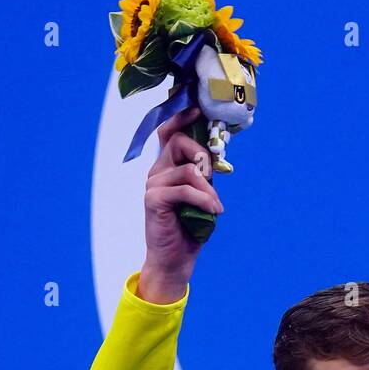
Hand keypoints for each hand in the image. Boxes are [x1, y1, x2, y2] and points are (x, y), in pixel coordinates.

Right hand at [138, 105, 223, 302]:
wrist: (174, 260)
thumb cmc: (188, 230)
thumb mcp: (200, 198)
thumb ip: (202, 176)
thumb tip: (215, 159)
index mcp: (166, 167)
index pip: (169, 131)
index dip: (182, 116)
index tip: (199, 109)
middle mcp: (157, 171)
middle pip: (179, 141)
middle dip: (202, 154)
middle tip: (213, 176)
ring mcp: (153, 184)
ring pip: (188, 169)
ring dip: (208, 188)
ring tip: (215, 207)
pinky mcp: (154, 199)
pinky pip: (185, 190)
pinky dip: (204, 200)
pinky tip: (213, 211)